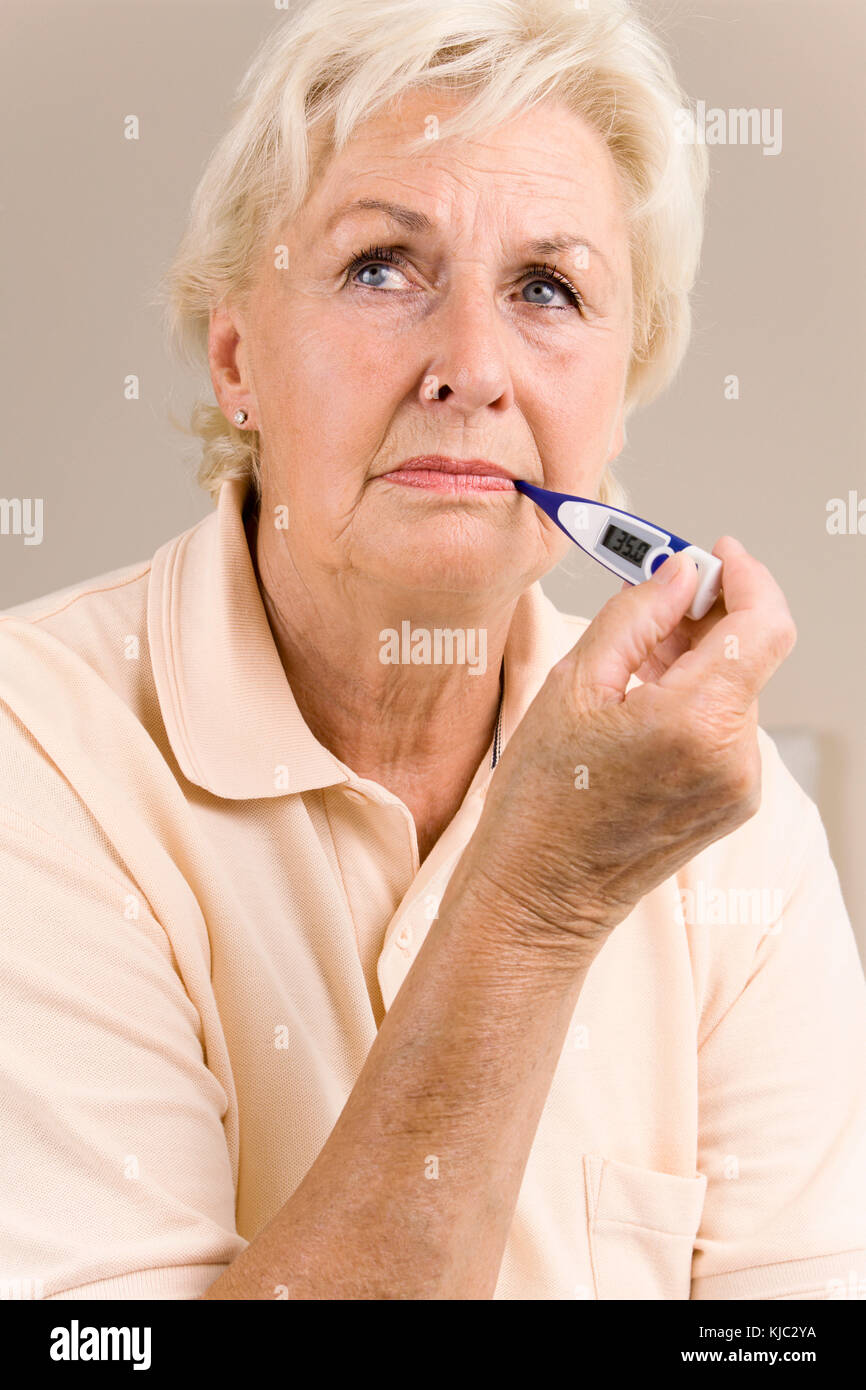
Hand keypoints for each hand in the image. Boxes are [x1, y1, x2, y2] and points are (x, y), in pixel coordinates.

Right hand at [461, 537, 796, 946]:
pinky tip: (645, 703)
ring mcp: (740, 785)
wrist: (543, 892)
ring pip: (738, 688)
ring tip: (633, 661)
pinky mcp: (733, 802)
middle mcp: (735, 756)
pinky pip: (728, 726)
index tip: (715, 555)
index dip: (746, 576)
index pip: (764, 623)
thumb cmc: (543, 799)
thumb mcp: (573, 685)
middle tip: (653, 598)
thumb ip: (636, 616)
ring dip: (698, 659)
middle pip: (751, 653)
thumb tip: (676, 574)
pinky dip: (697, 699)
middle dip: (708, 615)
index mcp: (698, 721)